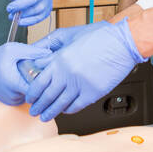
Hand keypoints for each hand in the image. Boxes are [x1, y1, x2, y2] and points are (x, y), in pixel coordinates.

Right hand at [0, 41, 49, 105]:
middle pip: (37, 93)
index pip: (39, 88)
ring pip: (31, 96)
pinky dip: (26, 88)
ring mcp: (12, 101)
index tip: (46, 70)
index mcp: (15, 84)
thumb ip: (32, 51)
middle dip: (40, 82)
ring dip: (33, 86)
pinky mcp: (10, 102)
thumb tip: (50, 54)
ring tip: (31, 73)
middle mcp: (13, 96)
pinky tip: (24, 79)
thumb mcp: (13, 50)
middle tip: (40, 69)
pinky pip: (24, 97)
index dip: (46, 79)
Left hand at [24, 20, 146, 121]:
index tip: (30, 97)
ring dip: (50, 112)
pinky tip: (65, 110)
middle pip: (47, 96)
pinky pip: (76, 106)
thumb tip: (37, 56)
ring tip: (45, 117)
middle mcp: (68, 75)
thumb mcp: (70, 34)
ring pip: (60, 104)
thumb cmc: (100, 36)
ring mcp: (80, 85)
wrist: (123, 43)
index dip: (32, 93)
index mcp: (60, 60)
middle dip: (38, 106)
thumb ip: (51, 45)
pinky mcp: (93, 93)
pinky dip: (68, 110)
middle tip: (34, 111)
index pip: (39, 82)